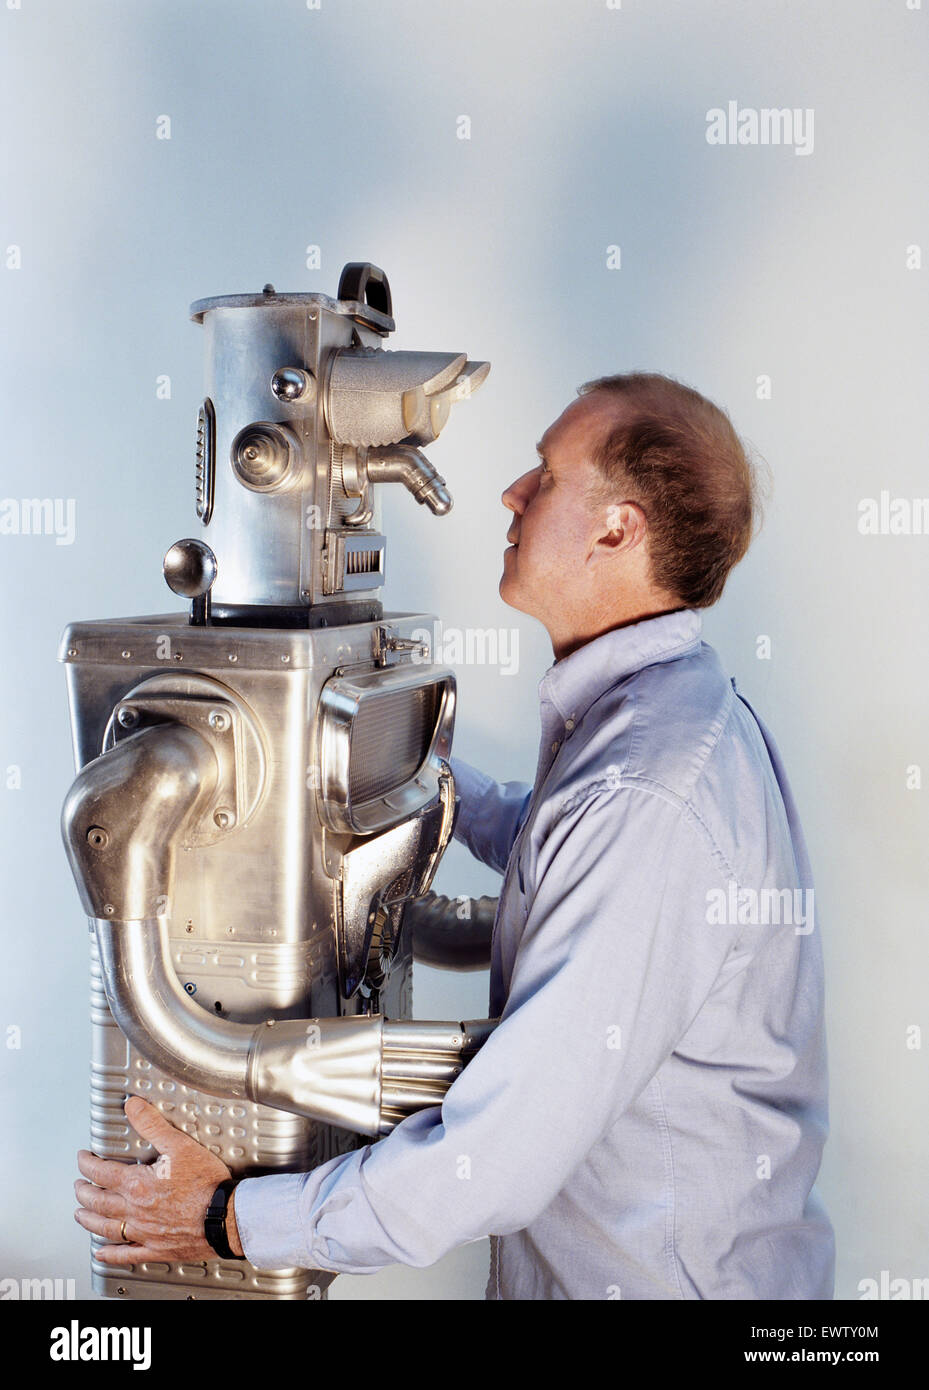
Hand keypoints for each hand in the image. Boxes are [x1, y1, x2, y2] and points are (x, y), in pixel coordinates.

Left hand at [74, 1095, 244, 1264]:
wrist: (226, 1217)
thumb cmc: (207, 1184)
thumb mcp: (180, 1145)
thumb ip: (152, 1125)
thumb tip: (132, 1106)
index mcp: (137, 1184)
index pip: (101, 1172)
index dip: (87, 1164)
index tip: (83, 1158)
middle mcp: (135, 1210)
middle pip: (98, 1202)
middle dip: (83, 1191)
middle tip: (78, 1185)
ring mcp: (144, 1232)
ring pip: (106, 1227)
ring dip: (89, 1219)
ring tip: (80, 1214)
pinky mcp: (156, 1248)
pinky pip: (126, 1254)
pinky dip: (110, 1254)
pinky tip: (102, 1252)